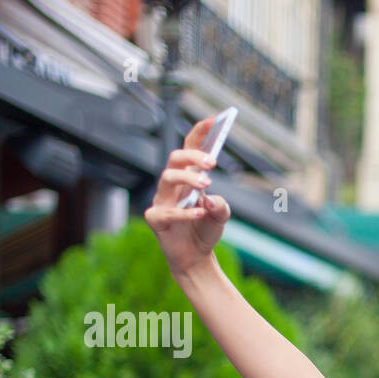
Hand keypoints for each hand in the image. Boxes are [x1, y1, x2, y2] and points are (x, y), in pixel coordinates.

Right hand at [144, 116, 231, 278]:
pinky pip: (165, 212)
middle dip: (193, 156)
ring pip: (166, 178)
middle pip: (175, 159)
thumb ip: (222, 207)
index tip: (214, 119)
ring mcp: (162, 201)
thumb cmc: (204, 230)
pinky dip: (184, 212)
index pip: (190, 149)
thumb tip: (210, 200)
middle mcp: (173, 186)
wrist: (194, 257)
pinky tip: (200, 213)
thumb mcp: (221, 217)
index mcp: (188, 178)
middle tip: (213, 163)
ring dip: (186, 178)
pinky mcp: (157, 220)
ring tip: (206, 184)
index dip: (200, 133)